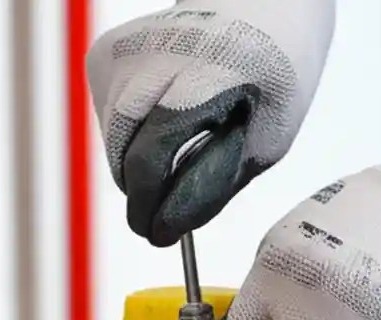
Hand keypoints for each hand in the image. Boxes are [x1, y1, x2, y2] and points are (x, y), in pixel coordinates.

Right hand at [86, 0, 334, 246]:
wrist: (260, 1)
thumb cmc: (274, 70)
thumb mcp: (267, 137)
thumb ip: (213, 184)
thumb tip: (166, 227)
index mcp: (206, 71)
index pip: (151, 158)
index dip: (150, 207)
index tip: (157, 235)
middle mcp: (153, 53)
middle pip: (124, 154)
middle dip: (143, 192)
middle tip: (166, 207)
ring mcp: (123, 51)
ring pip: (112, 140)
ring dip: (136, 165)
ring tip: (177, 150)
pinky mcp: (106, 54)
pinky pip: (108, 118)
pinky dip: (129, 136)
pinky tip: (162, 120)